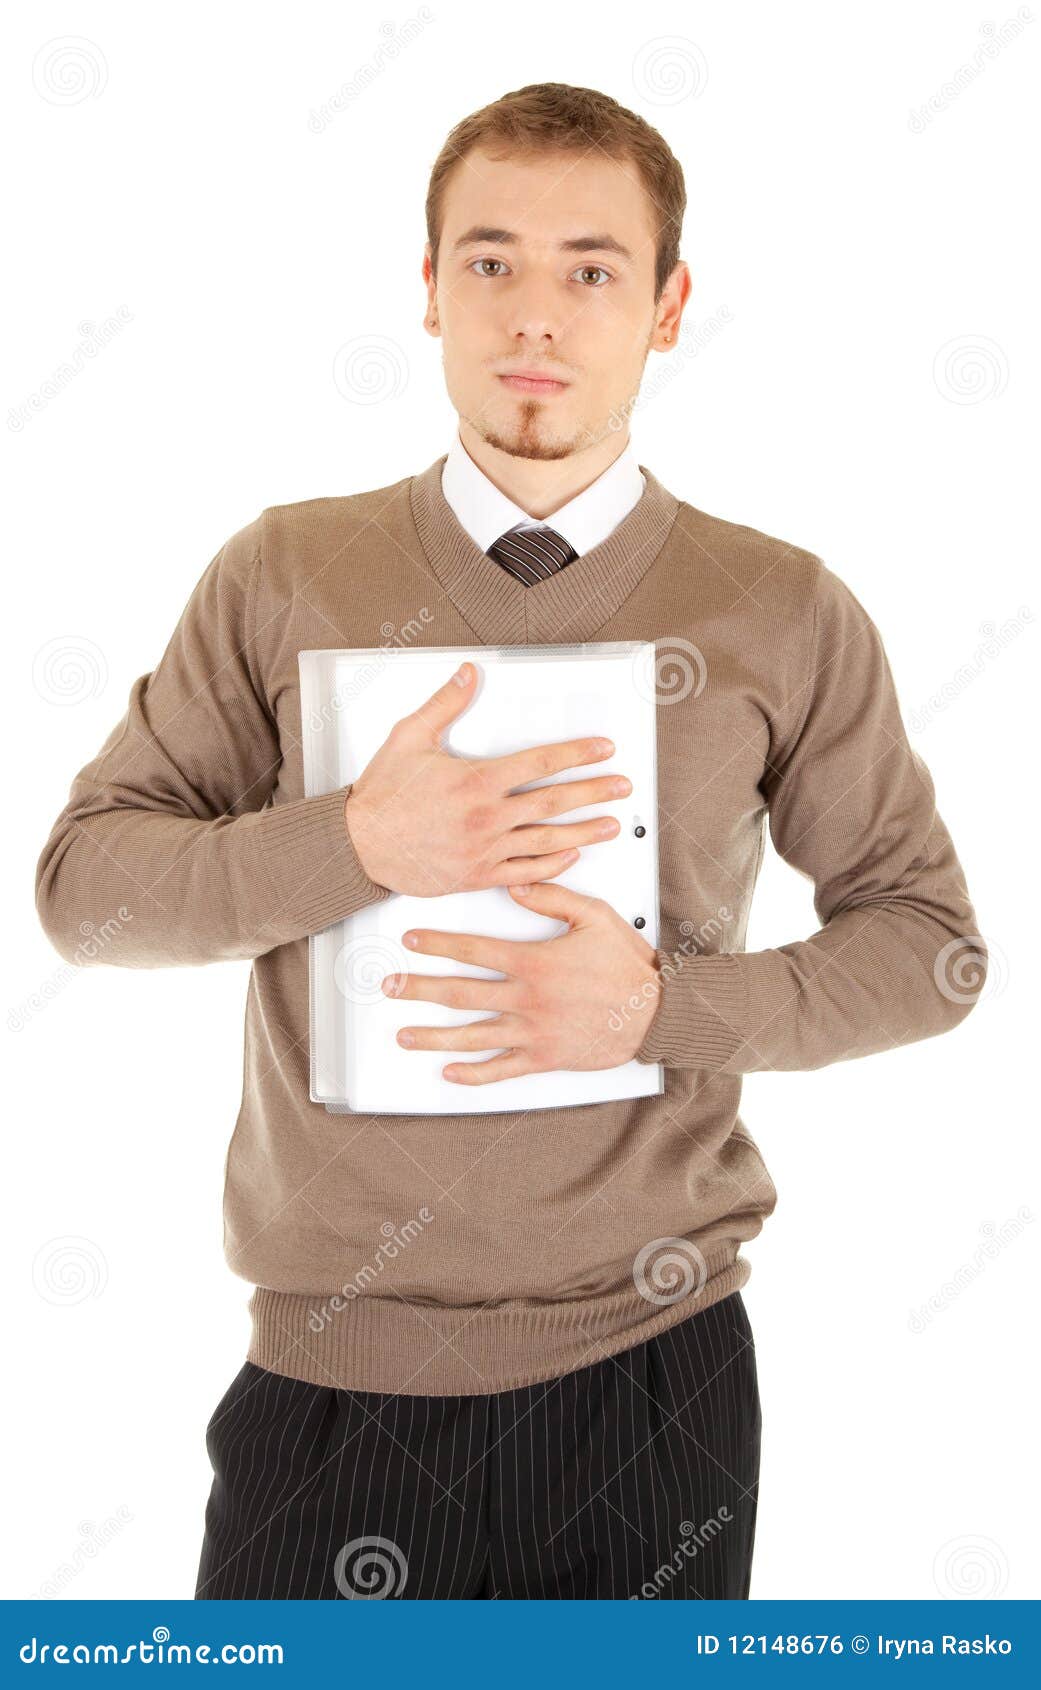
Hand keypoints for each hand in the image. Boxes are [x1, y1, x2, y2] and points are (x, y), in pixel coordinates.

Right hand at [343, 661, 631, 896]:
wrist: (358, 846)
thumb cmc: (382, 796)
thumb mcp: (409, 737)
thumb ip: (445, 705)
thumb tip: (467, 674)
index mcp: (476, 781)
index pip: (541, 763)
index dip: (578, 754)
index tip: (603, 749)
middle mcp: (487, 817)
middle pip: (554, 802)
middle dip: (594, 792)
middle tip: (622, 786)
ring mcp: (484, 850)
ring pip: (547, 840)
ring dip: (585, 831)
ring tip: (610, 824)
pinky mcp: (477, 875)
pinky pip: (525, 872)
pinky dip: (552, 865)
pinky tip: (571, 855)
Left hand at [379, 879, 662, 1084]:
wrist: (657, 1013)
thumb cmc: (628, 966)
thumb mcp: (594, 917)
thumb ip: (552, 897)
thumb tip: (514, 885)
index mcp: (534, 962)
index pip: (473, 950)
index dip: (438, 944)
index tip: (412, 941)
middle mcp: (527, 999)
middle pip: (460, 994)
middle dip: (419, 989)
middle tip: (389, 988)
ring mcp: (533, 1032)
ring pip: (472, 1036)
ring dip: (434, 1036)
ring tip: (404, 1035)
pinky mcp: (544, 1058)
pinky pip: (501, 1070)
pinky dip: (473, 1074)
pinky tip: (450, 1073)